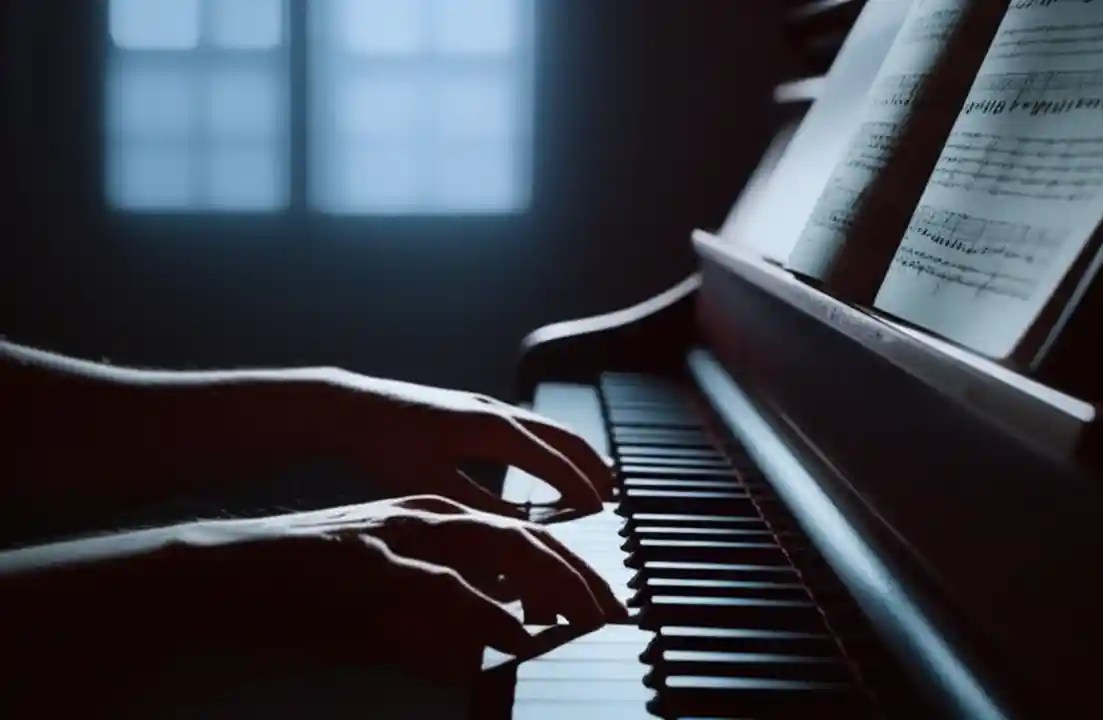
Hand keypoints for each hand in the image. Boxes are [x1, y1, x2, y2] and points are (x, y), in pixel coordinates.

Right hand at [3, 496, 626, 687]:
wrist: (226, 577)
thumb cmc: (306, 596)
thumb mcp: (382, 615)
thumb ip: (435, 634)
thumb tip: (480, 663)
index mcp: (429, 520)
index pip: (518, 534)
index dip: (569, 567)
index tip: (606, 602)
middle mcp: (422, 517)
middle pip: (523, 536)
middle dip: (578, 575)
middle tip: (616, 614)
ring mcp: (398, 536)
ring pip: (498, 548)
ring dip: (551, 584)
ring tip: (588, 620)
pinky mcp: (371, 564)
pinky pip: (446, 588)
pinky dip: (488, 615)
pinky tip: (517, 641)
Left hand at [325, 372, 613, 513]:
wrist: (348, 408)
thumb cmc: (384, 448)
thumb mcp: (430, 485)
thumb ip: (479, 506)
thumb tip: (522, 528)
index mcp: (489, 428)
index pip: (550, 460)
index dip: (579, 487)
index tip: (602, 511)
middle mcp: (494, 411)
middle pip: (561, 436)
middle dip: (591, 464)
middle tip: (615, 493)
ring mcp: (485, 406)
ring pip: (546, 429)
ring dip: (575, 453)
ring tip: (595, 478)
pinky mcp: (473, 409)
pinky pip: (528, 427)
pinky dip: (551, 446)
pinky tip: (547, 464)